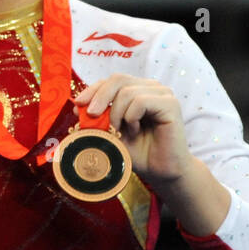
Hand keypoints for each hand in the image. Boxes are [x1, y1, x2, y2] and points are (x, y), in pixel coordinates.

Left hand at [74, 74, 192, 186]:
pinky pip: (141, 101)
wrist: (159, 170)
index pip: (111, 81)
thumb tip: (78, 106)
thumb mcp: (109, 132)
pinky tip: (135, 130)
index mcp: (137, 90)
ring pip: (127, 92)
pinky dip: (131, 117)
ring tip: (120, 131)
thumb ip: (96, 118)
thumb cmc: (136, 151)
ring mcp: (162, 94)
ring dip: (116, 114)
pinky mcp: (170, 104)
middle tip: (92, 115)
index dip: (93, 90)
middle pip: (118, 79)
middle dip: (100, 97)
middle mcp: (150, 88)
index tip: (78, 104)